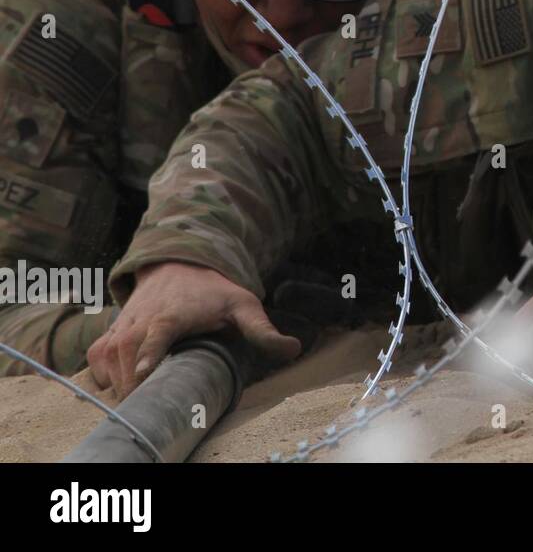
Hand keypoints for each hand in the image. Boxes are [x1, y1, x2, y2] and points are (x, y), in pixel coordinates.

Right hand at [87, 261, 299, 397]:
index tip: (144, 373)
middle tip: (146, 410)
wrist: (179, 264)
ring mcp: (124, 326)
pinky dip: (102, 374)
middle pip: (126, 355)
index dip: (150, 353)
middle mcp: (143, 320)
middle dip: (131, 384)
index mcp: (173, 315)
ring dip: (116, 383)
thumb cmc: (214, 291)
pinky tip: (119, 388)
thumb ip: (263, 330)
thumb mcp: (244, 306)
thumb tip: (293, 349)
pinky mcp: (112, 332)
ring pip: (107, 359)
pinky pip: (97, 358)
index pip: (157, 334)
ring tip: (136, 405)